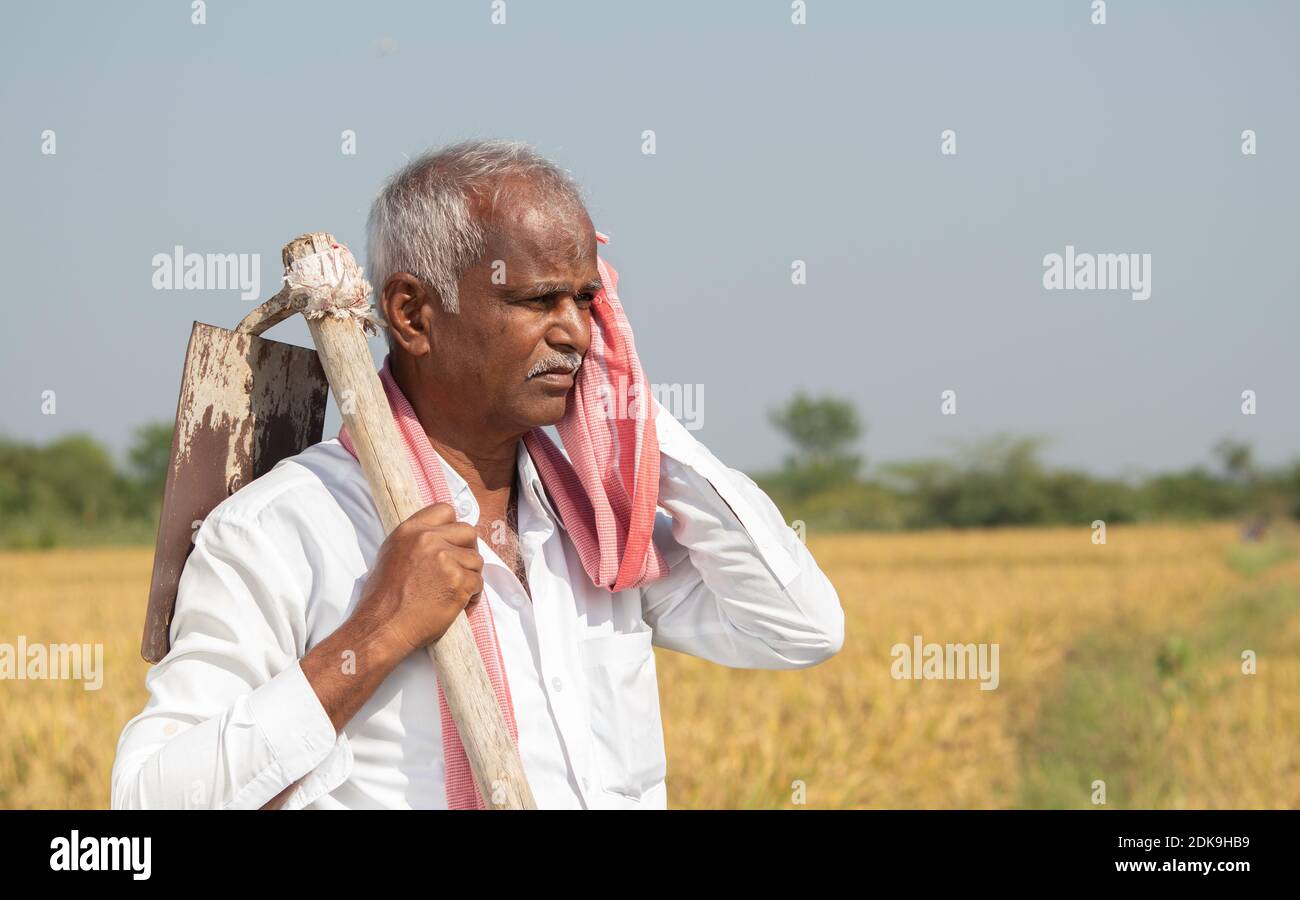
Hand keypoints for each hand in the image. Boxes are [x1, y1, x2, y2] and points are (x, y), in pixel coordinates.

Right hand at [353, 502, 483, 659]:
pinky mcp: (457, 581)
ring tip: (455, 592)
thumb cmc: (384, 598)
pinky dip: (472, 596)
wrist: (383, 626)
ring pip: (476, 559)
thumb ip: (416, 541)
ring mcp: (444, 559)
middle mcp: (427, 539)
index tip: (453, 542)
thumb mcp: (392, 555)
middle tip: (461, 567)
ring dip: (470, 576)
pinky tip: (458, 605)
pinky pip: (478, 583)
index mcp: (409, 530)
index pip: (445, 510)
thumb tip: (441, 536)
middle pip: (468, 532)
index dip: (453, 527)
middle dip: (468, 550)